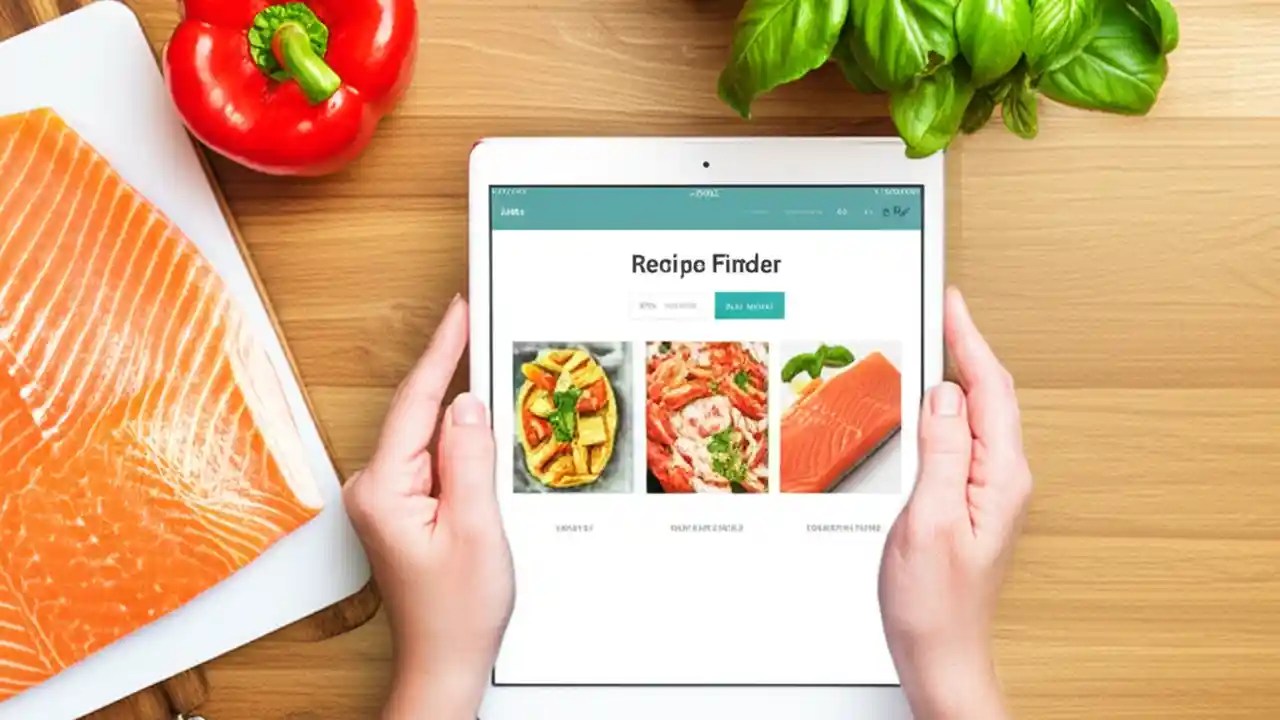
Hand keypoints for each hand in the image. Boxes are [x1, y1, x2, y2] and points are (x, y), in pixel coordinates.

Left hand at [343, 296, 514, 719]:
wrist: (444, 661)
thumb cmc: (456, 613)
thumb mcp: (477, 529)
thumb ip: (471, 459)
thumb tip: (468, 403)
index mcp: (384, 490)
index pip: (416, 403)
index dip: (442, 351)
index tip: (458, 312)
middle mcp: (374, 488)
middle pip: (419, 412)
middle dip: (452, 368)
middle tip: (481, 322)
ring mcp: (386, 497)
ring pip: (428, 434)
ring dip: (459, 408)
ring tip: (489, 367)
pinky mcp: (402, 506)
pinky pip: (432, 457)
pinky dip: (458, 440)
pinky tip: (481, 429)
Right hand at [879, 287, 1032, 719]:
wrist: (941, 652)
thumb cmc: (934, 602)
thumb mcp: (929, 519)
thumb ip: (941, 451)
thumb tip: (944, 393)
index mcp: (998, 476)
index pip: (988, 390)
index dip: (970, 340)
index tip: (953, 302)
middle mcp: (1002, 478)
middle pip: (988, 395)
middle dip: (967, 346)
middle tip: (941, 309)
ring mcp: (988, 489)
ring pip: (977, 414)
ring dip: (957, 374)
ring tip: (935, 340)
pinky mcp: (970, 499)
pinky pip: (963, 438)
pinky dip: (946, 408)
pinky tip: (928, 403)